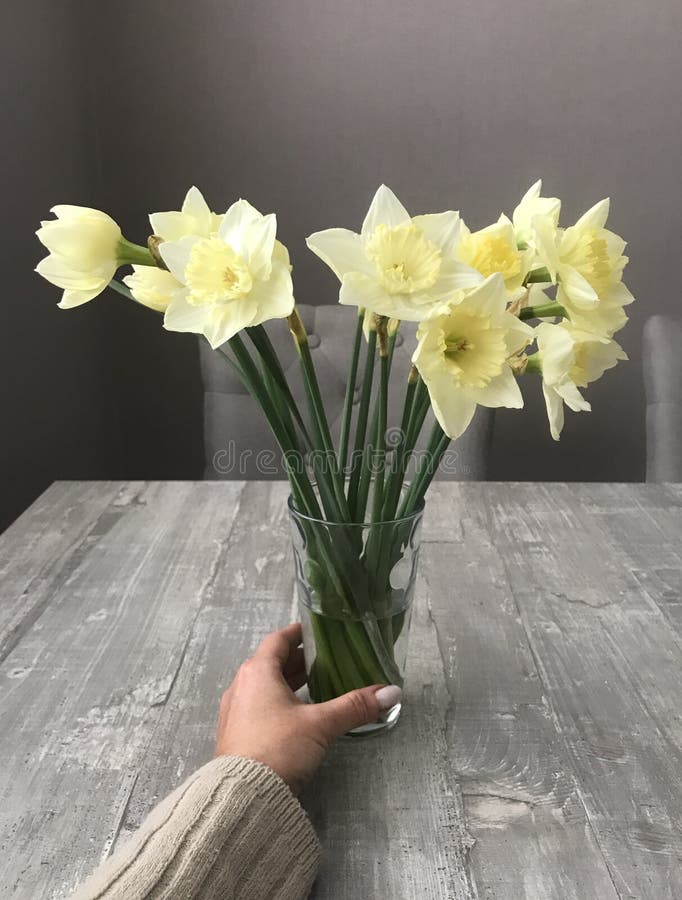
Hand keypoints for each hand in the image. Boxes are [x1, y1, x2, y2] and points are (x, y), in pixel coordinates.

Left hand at [215, 622, 401, 794]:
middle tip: (325, 659)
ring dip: (287, 682)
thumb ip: (355, 706)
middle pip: (271, 662)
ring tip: (316, 685)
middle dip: (297, 660)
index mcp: (258, 672)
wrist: (243, 796)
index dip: (298, 633)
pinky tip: (296, 715)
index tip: (316, 630)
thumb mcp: (321, 724)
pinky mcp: (235, 734)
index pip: (278, 640)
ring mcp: (235, 711)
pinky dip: (277, 701)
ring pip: (264, 685)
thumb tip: (390, 692)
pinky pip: (258, 706)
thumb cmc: (279, 748)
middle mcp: (241, 685)